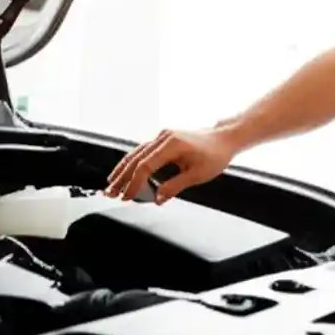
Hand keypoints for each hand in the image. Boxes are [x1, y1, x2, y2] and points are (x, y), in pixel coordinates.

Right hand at [105, 128, 235, 203]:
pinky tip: (124, 172)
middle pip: (136, 158)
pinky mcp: (164, 139)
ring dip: (123, 169)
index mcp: (172, 144)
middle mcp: (164, 137)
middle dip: (121, 177)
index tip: (126, 197)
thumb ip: (175, 186)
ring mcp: (163, 136)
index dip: (134, 183)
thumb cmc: (215, 155)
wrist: (225, 138)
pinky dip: (132, 163)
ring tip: (111, 184)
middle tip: (109, 193)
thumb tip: (158, 198)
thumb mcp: (198, 175)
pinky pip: (143, 151)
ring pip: (136, 153)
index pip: (145, 165)